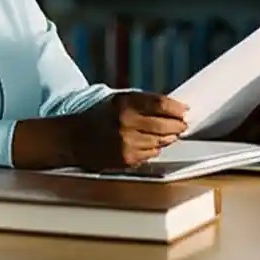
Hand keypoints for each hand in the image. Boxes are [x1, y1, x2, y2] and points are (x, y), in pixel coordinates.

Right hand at [67, 91, 188, 170]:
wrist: (75, 138)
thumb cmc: (100, 117)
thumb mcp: (120, 101)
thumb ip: (145, 103)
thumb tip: (174, 109)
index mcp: (124, 103)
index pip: (161, 104)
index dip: (177, 108)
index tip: (184, 110)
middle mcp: (125, 122)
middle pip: (165, 124)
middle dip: (177, 126)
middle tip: (182, 125)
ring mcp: (126, 142)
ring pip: (160, 141)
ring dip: (166, 138)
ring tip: (165, 134)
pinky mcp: (126, 158)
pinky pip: (151, 154)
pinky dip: (154, 149)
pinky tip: (146, 144)